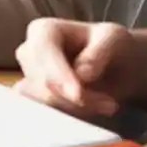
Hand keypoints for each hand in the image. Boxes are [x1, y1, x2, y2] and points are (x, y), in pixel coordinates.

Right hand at [14, 19, 144, 117]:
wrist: (117, 65)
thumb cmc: (112, 45)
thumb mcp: (114, 38)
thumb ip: (99, 53)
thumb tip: (83, 74)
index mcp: (43, 30)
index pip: (43, 53)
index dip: (59, 75)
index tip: (79, 95)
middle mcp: (29, 52)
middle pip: (44, 81)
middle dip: (77, 97)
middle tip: (111, 104)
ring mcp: (29, 76)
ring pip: (45, 101)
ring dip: (78, 109)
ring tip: (107, 105)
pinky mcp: (35, 97)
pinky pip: (45, 113)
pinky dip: (70, 116)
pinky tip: (92, 110)